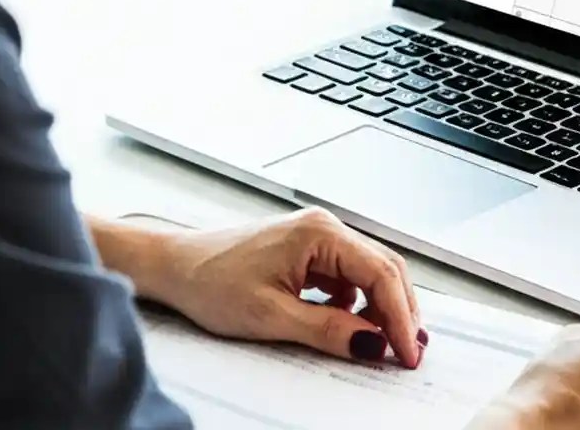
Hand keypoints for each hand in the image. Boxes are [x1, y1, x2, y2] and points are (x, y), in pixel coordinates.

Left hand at [136, 209, 424, 367]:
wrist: (172, 266)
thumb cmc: (208, 280)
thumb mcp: (271, 316)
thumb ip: (328, 331)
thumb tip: (372, 344)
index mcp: (320, 233)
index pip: (381, 274)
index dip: (401, 317)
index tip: (407, 352)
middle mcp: (324, 228)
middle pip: (384, 269)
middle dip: (400, 312)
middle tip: (407, 351)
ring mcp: (317, 237)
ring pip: (370, 272)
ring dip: (381, 307)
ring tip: (384, 342)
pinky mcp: (308, 251)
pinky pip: (349, 276)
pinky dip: (359, 303)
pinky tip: (351, 325)